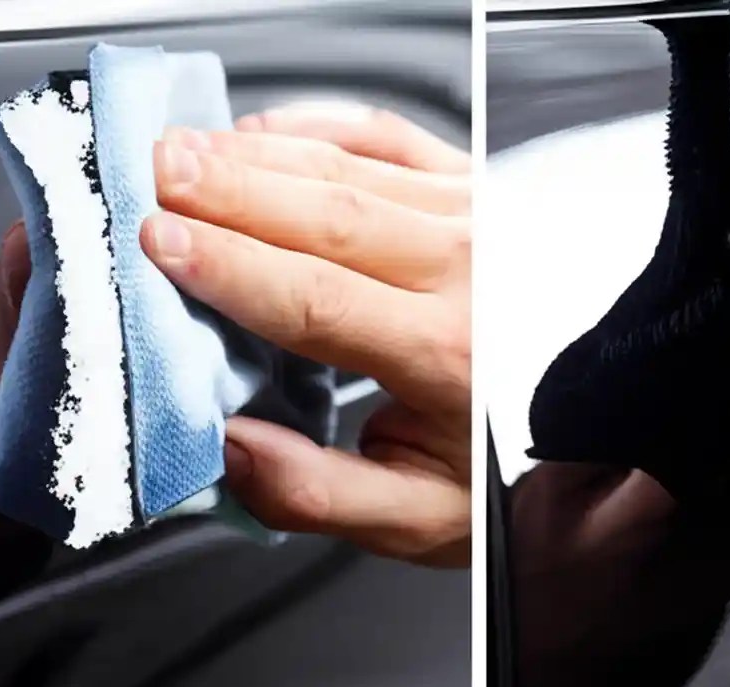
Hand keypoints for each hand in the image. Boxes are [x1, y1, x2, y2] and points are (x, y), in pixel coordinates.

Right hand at [142, 106, 470, 567]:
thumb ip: (317, 492)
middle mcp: (466, 273)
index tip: (158, 241)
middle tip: (149, 172)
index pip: (315, 299)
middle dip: (226, 189)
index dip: (229, 266)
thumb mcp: (420, 516)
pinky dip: (319, 126)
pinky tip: (264, 132)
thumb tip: (225, 449)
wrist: (580, 416)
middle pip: (324, 216)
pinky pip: (389, 136)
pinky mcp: (475, 186)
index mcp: (446, 355)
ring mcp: (475, 218)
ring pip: (348, 169)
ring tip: (184, 149)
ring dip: (257, 155)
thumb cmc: (495, 460)